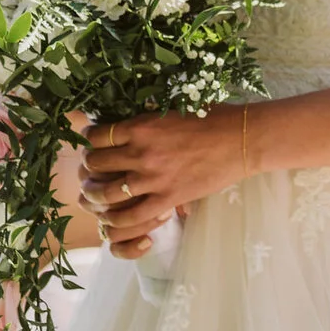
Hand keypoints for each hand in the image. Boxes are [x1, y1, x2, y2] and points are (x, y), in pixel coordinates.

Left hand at [80, 110, 247, 259]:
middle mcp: (141, 152)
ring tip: (94, 198)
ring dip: (95, 197)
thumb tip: (127, 125)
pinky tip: (114, 220)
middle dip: (88, 169)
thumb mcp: (172, 110)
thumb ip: (147, 120)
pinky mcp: (167, 199)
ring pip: (106, 194)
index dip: (89, 142)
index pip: (97, 136)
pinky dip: (117, 221)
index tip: (91, 145)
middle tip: (90, 173)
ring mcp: (153, 178)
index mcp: (140, 126)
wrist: (241, 139)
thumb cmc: (211, 118)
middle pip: (96, 164)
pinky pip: (132, 217)